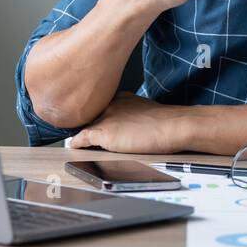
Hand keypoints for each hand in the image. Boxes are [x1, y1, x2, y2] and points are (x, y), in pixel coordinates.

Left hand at [69, 92, 192, 153]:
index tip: (88, 122)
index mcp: (120, 98)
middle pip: (89, 116)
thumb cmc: (167, 122)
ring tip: (72, 141)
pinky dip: (76, 143)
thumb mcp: (145, 112)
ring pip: (83, 126)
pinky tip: (73, 147)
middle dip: (83, 124)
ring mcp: (105, 118)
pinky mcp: (104, 133)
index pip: (99, 107)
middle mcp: (109, 105)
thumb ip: (131, 116)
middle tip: (74, 132)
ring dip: (78, 134)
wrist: (174, 125)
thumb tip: (128, 128)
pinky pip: (81, 139)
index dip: (93, 117)